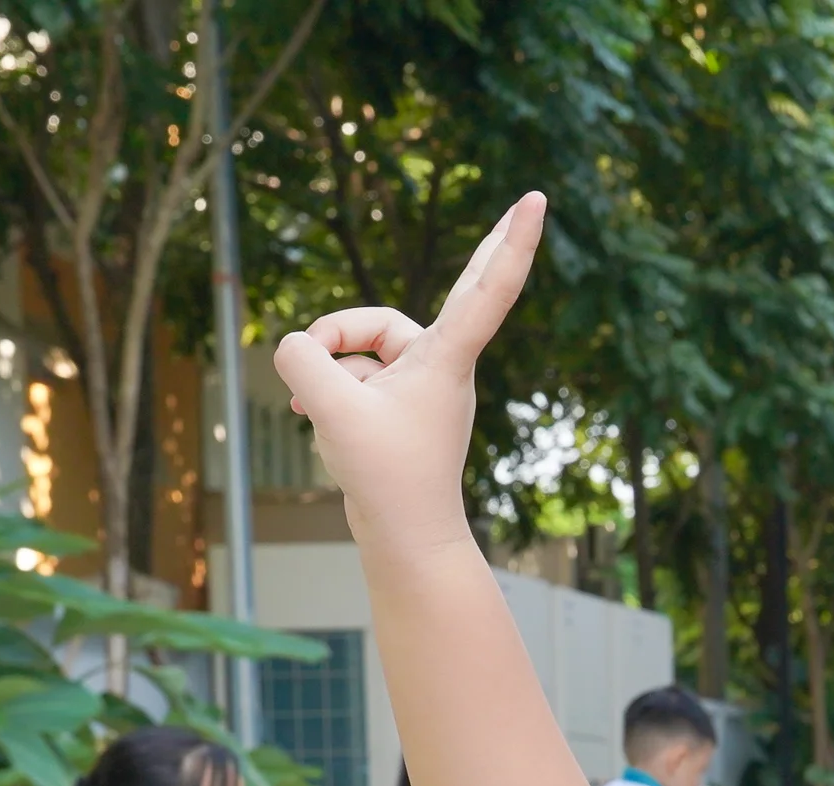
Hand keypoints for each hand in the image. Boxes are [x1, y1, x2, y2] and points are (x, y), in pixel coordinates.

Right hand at [272, 192, 546, 552]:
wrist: (406, 537)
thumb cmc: (385, 475)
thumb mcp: (329, 406)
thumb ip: (303, 359)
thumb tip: (297, 348)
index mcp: (446, 359)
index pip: (487, 289)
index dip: (510, 242)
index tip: (535, 201)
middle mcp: (444, 366)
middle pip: (465, 291)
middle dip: (490, 249)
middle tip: (530, 203)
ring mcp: (426, 386)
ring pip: (369, 345)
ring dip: (333, 362)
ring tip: (312, 403)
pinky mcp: (403, 406)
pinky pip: (362, 375)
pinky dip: (333, 387)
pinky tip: (309, 414)